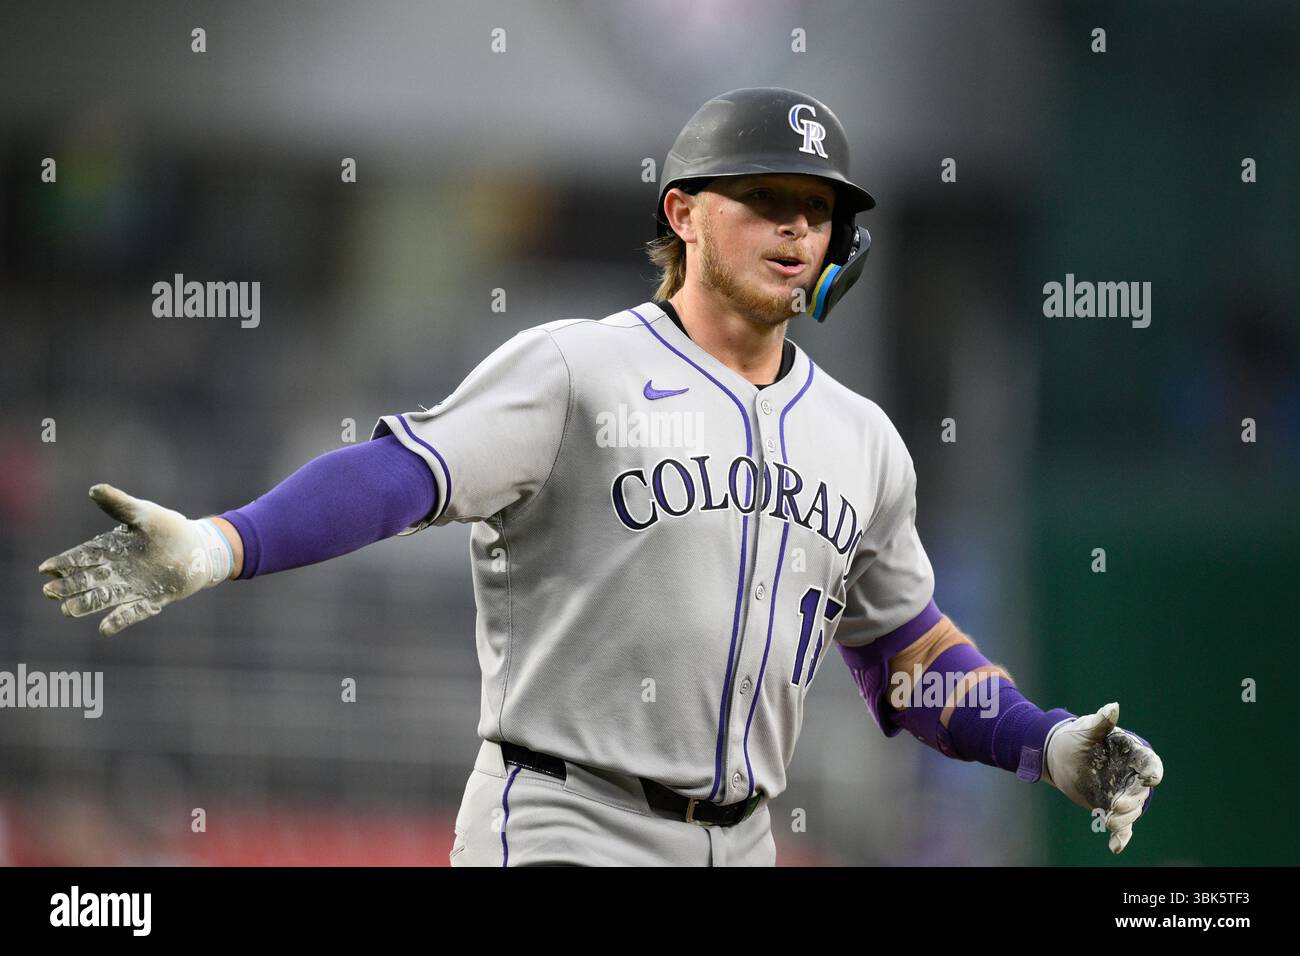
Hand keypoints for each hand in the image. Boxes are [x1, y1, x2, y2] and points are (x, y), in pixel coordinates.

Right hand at [37, 484, 233, 636]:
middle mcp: (117, 571)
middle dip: (68, 586)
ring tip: (67, 610)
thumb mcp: (144, 513)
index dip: (64, 563)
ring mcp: (134, 587)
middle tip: (50, 592)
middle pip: (87, 580)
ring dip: (86, 604)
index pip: (83, 557)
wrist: (199, 548)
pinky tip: (103, 629)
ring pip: (104, 598)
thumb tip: (94, 489)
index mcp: (112, 549)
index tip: (45, 569)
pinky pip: (133, 612)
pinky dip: (119, 620)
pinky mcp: (153, 599)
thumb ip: (120, 505)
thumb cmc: (169, 528)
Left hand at [1043, 702, 1163, 854]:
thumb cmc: (1075, 737)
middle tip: (1117, 806)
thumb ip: (1101, 722)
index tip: (1150, 778)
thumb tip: (1113, 707)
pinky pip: (1120, 824)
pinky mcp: (1109, 805)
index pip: (1149, 763)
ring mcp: (1121, 791)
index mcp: (1130, 753)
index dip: (1152, 770)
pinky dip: (1120, 836)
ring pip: (1131, 809)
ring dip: (1124, 818)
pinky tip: (1116, 847)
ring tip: (1110, 822)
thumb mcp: (1086, 729)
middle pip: (1140, 791)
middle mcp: (1130, 774)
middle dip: (1133, 800)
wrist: (1058, 754)